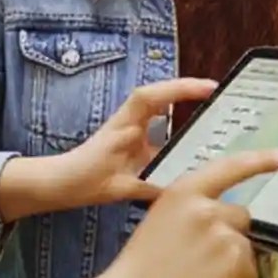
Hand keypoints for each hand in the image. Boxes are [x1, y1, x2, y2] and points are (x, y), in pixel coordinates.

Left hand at [0, 78, 217, 221]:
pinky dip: (175, 114)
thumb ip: (152, 187)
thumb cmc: (84, 180)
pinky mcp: (132, 134)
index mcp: (126, 125)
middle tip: (217, 92)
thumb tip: (184, 190)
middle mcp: (130, 118)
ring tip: (210, 103)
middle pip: (159, 92)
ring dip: (182, 97)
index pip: (153, 97)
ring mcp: (130, 124)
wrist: (60, 182)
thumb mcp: (121, 187)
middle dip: (187, 88)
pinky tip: (191, 128)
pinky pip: (157, 117)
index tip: (208, 88)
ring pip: (158, 102)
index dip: (181, 89)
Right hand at [100, 149, 277, 277]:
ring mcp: (225, 238)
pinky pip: (250, 270)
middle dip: (229, 232)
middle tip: (202, 255)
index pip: (229, 168)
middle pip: (240, 215)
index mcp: (184, 193)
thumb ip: (193, 209)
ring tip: (200, 273)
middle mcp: (209, 210)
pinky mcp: (237, 264)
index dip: (260, 160)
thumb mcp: (162, 220)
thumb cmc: (141, 264)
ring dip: (231, 261)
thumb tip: (223, 214)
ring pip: (244, 247)